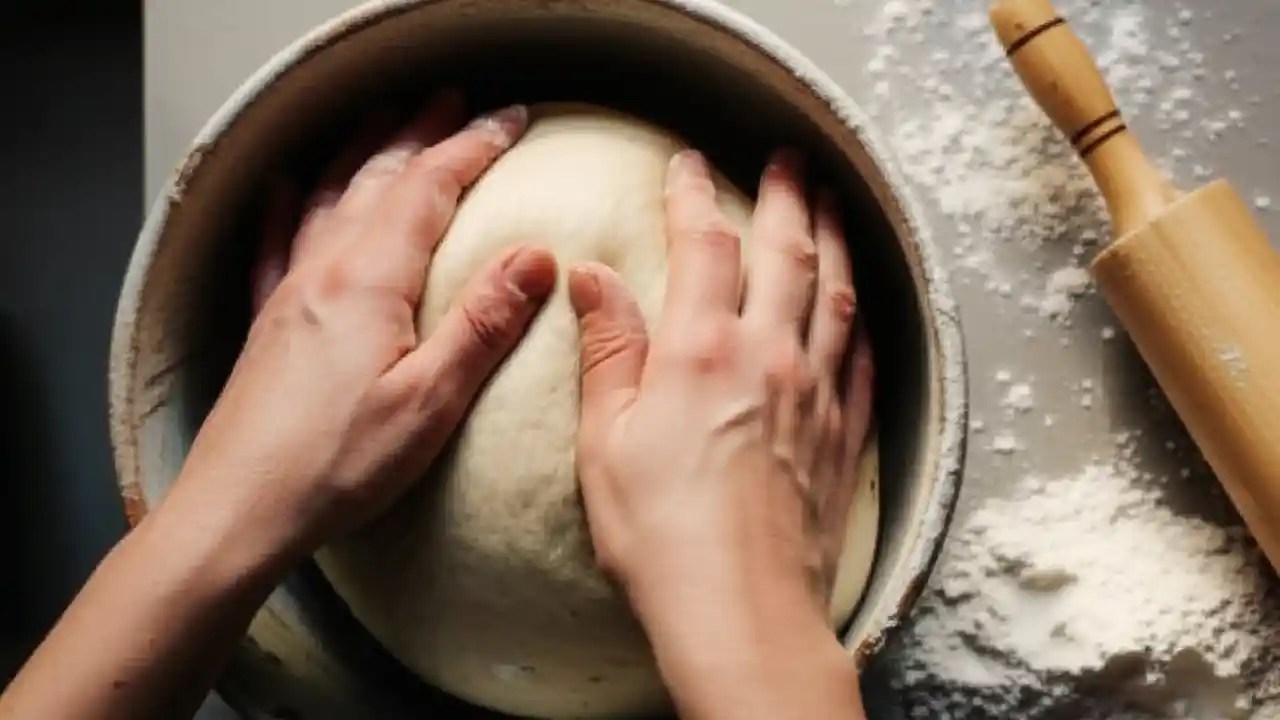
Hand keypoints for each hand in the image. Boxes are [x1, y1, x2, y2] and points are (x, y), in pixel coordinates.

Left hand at [174, 91, 556, 561]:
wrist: (238, 510)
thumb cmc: (337, 466)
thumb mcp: (430, 401)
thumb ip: (483, 324)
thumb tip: (537, 256)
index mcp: (369, 282)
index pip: (428, 188)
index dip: (472, 146)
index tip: (512, 120)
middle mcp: (323, 271)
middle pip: (377, 177)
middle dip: (422, 132)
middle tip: (456, 100)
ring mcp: (288, 293)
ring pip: (329, 196)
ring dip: (364, 151)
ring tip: (388, 120)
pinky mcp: (267, 323)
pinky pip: (276, 242)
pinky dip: (287, 205)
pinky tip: (284, 187)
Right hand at [567, 149, 872, 717]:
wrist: (741, 613)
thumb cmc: (661, 536)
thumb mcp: (605, 441)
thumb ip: (608, 350)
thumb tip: (594, 277)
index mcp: (701, 351)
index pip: (702, 243)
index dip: (692, 194)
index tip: (685, 165)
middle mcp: (770, 356)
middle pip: (787, 251)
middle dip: (787, 194)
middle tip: (789, 159)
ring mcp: (817, 395)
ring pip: (838, 293)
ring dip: (837, 240)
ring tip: (834, 207)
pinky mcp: (844, 436)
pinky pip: (865, 358)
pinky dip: (862, 320)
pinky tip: (859, 309)